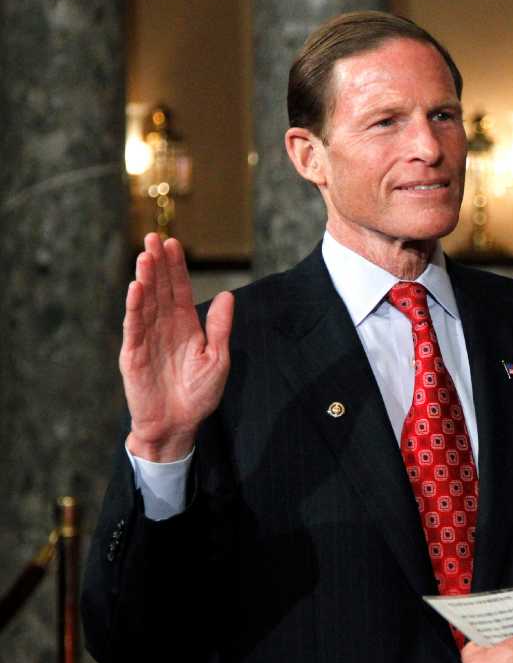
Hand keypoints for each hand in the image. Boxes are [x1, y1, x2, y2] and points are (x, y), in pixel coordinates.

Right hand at [121, 233, 233, 460]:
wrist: (178, 425)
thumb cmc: (198, 394)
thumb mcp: (217, 358)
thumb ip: (220, 328)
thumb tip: (229, 295)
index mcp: (186, 326)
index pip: (180, 290)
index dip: (177, 268)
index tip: (174, 243)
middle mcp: (164, 328)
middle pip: (160, 290)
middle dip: (158, 264)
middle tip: (154, 237)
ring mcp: (147, 339)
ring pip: (145, 303)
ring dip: (145, 279)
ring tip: (145, 256)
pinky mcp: (133, 354)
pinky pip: (134, 327)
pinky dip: (134, 307)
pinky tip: (135, 288)